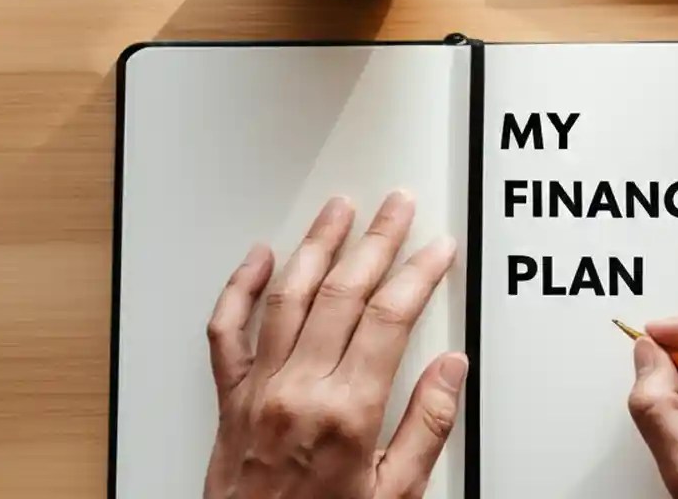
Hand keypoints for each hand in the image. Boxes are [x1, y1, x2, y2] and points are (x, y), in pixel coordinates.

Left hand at [203, 192, 466, 498]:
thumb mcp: (396, 494)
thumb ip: (428, 426)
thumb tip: (451, 370)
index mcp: (346, 412)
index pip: (390, 318)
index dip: (419, 273)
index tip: (437, 249)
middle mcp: (298, 390)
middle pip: (342, 292)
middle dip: (376, 239)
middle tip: (397, 206)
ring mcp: (259, 389)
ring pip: (288, 295)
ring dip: (317, 245)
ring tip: (339, 210)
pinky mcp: (229, 398)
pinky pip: (227, 330)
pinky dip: (240, 287)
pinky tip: (259, 257)